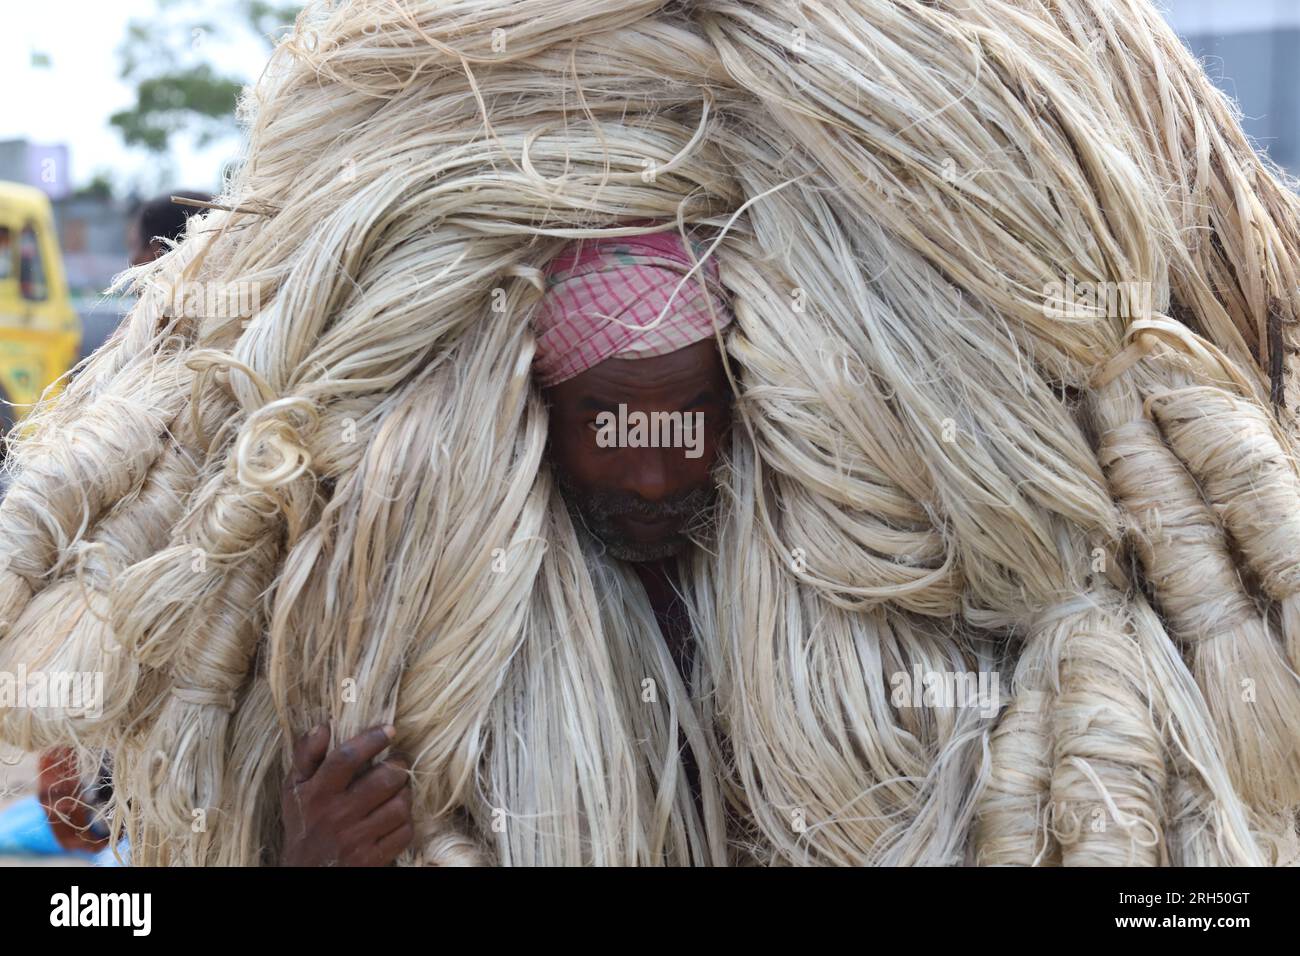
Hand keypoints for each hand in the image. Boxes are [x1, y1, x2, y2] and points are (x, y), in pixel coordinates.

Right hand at [280, 724, 414, 866]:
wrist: (303, 875)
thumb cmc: (303, 825)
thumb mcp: (293, 790)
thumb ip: (305, 755)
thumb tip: (323, 726)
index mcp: (317, 793)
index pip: (346, 758)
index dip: (372, 740)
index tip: (389, 729)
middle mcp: (337, 815)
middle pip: (384, 779)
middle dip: (399, 765)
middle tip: (398, 762)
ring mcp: (356, 839)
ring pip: (399, 805)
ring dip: (405, 793)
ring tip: (398, 789)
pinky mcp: (372, 858)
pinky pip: (404, 831)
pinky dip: (406, 821)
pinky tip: (396, 816)